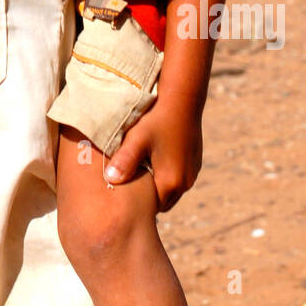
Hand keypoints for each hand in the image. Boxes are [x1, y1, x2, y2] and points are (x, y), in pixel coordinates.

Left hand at [103, 94, 202, 212]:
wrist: (183, 98)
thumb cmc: (156, 118)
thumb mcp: (137, 139)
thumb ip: (124, 161)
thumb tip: (110, 180)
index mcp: (171, 182)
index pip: (151, 207)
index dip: (137, 202)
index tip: (122, 194)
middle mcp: (186, 182)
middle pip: (162, 200)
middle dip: (147, 195)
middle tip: (129, 181)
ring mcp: (192, 172)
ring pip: (171, 189)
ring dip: (158, 182)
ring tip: (141, 167)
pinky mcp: (195, 161)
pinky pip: (179, 176)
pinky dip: (167, 172)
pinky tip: (155, 156)